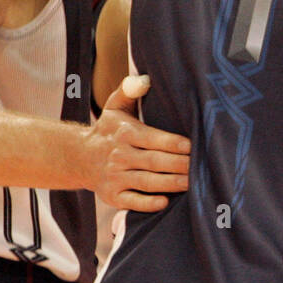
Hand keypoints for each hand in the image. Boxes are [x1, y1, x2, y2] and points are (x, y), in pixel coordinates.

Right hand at [79, 75, 189, 210]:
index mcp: (125, 134)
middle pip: (153, 162)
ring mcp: (115, 178)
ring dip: (170, 184)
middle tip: (203, 167)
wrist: (79, 158)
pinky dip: (148, 204)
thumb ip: (129, 90)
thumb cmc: (109, 130)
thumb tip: (144, 79)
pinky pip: (131, 202)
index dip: (173, 143)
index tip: (193, 145)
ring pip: (146, 182)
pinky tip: (165, 201)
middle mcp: (119, 156)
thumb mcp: (115, 107)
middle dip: (179, 165)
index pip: (152, 138)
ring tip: (193, 183)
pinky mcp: (112, 196)